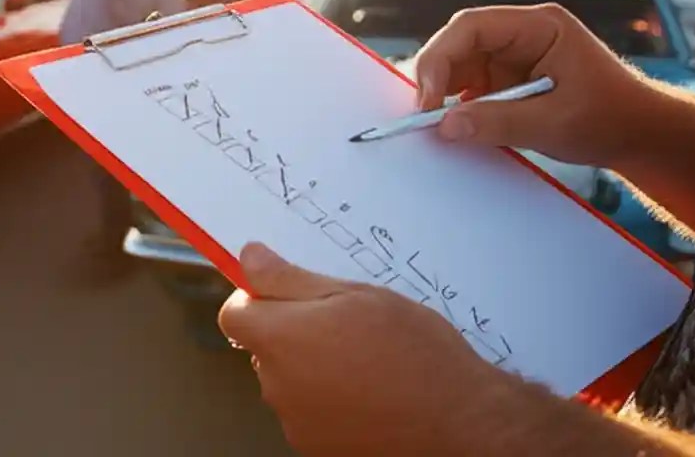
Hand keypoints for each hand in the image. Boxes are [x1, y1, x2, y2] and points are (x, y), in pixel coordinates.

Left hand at [219, 243, 504, 455]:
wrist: (459, 425)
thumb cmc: (414, 355)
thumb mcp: (356, 296)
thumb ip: (290, 278)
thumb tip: (249, 257)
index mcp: (280, 339)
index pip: (235, 313)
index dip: (257, 297)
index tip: (285, 291)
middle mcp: (277, 385)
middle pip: (264, 347)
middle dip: (293, 332)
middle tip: (344, 324)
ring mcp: (295, 422)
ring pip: (289, 381)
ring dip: (313, 368)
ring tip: (366, 361)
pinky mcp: (316, 447)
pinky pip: (310, 412)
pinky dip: (330, 401)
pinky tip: (370, 392)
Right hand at [413, 4, 650, 166]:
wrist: (640, 134)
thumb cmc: (611, 118)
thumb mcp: (555, 123)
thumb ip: (498, 122)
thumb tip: (446, 126)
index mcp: (539, 26)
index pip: (471, 27)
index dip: (440, 58)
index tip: (428, 99)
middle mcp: (520, 36)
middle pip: (458, 45)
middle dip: (436, 78)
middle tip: (425, 116)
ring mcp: (512, 58)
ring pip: (458, 68)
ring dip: (444, 95)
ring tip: (440, 126)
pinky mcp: (507, 82)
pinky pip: (469, 89)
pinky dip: (458, 109)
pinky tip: (458, 128)